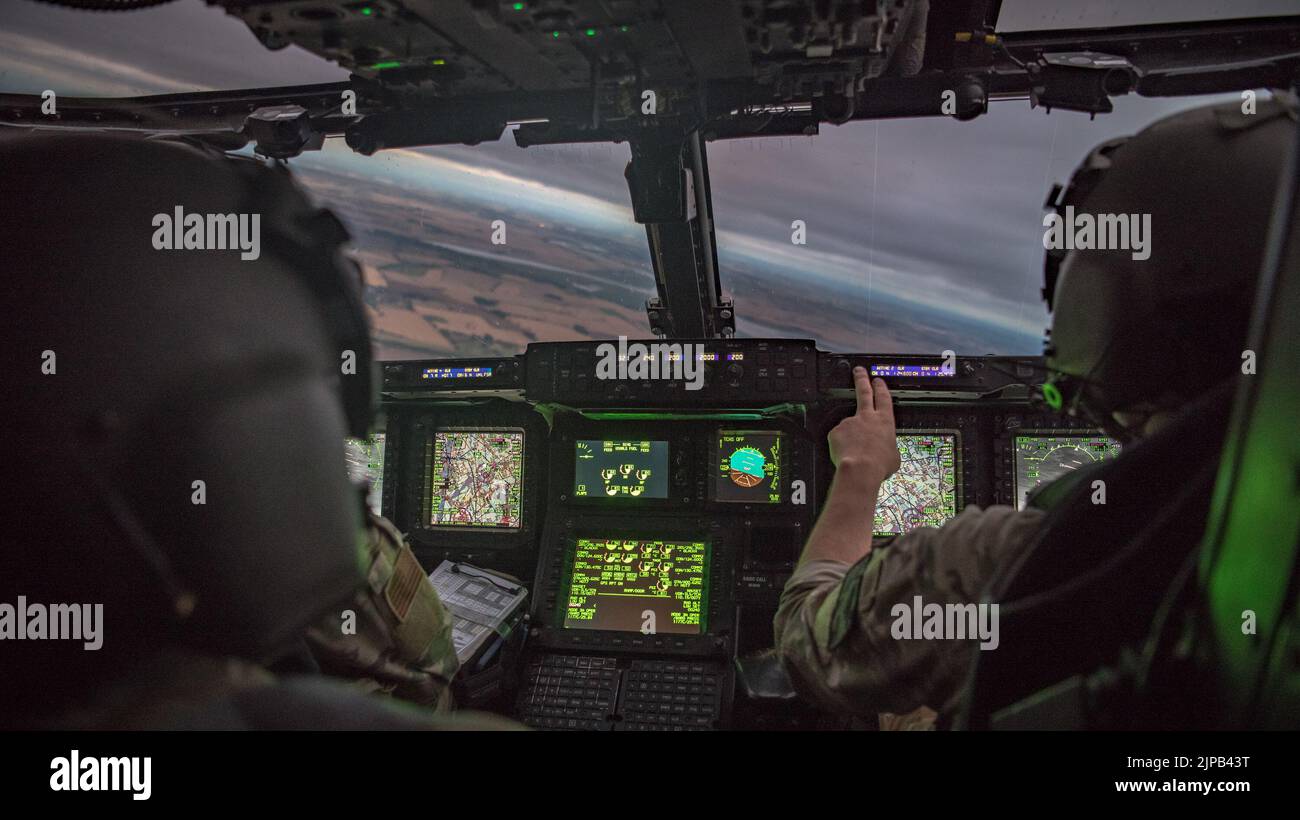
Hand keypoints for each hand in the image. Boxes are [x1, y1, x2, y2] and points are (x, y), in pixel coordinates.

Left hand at [827, 368, 899, 485]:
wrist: (860, 468)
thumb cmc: (879, 464)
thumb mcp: (894, 456)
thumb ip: (888, 447)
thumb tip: (886, 450)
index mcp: (884, 421)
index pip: (883, 398)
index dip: (881, 387)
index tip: (877, 380)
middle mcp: (867, 417)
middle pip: (864, 392)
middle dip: (862, 379)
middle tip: (859, 370)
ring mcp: (850, 422)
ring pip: (848, 426)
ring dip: (850, 436)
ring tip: (854, 452)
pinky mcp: (836, 430)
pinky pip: (838, 438)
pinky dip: (840, 446)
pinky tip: (845, 454)